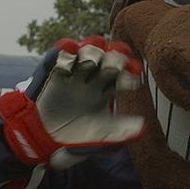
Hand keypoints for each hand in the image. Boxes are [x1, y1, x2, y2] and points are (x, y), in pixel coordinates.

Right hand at [0, 37, 144, 168]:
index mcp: (108, 89)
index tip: (135, 76)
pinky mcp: (55, 72)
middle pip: (108, 59)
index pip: (122, 76)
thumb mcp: (102, 136)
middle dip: (114, 59)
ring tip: (93, 60)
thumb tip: (143, 128)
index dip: (129, 74)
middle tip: (116, 64)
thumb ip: (121, 132)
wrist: (47, 139)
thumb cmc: (77, 137)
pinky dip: (65, 50)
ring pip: (87, 53)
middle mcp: (94, 78)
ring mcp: (75, 73)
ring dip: (92, 52)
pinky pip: (61, 56)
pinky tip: (70, 49)